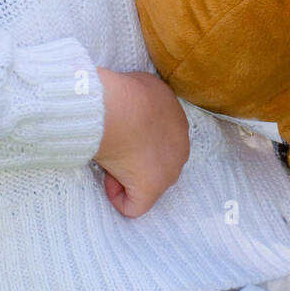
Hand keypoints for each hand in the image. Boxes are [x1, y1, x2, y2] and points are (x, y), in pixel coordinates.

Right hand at [93, 68, 189, 217]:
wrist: (121, 107)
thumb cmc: (126, 92)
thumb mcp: (143, 84)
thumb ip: (145, 99)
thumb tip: (134, 108)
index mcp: (178, 121)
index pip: (159, 139)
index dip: (135, 136)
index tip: (120, 129)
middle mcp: (180, 147)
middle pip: (155, 163)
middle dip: (134, 159)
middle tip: (114, 145)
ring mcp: (169, 171)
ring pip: (145, 184)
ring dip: (125, 176)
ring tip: (110, 158)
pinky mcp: (153, 189)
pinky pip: (134, 205)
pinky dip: (118, 196)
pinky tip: (109, 176)